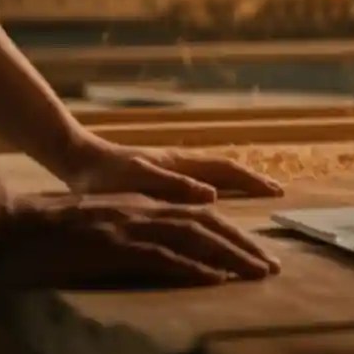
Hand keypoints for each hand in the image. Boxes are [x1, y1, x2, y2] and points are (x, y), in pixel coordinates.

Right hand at [0, 192, 280, 289]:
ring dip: (230, 257)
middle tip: (273, 267)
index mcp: (140, 206)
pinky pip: (161, 257)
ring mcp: (128, 227)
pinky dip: (191, 267)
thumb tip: (159, 255)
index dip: (231, 234)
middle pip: (206, 224)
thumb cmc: (47, 231)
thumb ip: (131, 235)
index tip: (257, 254)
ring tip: (257, 274)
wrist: (5, 224)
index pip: (197, 217)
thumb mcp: (100, 228)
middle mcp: (141, 211)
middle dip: (244, 246)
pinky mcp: (112, 245)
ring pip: (193, 237)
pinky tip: (214, 279)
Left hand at [66, 141, 283, 203]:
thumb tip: (214, 195)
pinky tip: (216, 196)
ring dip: (238, 182)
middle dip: (253, 181)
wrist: (75, 157)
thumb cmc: (101, 175)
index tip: (277, 193)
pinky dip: (218, 184)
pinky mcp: (160, 173)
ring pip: (214, 172)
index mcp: (179, 164)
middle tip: (279, 193)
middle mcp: (180, 162)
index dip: (253, 182)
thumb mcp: (136, 181)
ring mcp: (171, 166)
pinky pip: (200, 178)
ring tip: (256, 192)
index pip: (226, 170)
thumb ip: (174, 186)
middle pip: (226, 168)